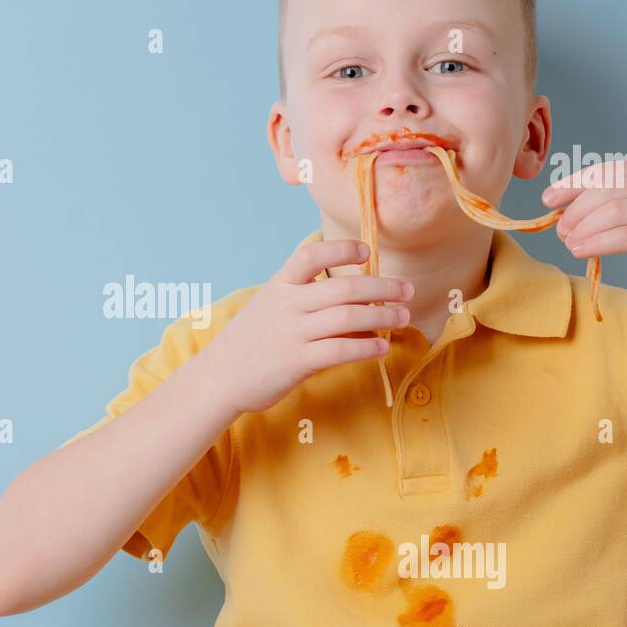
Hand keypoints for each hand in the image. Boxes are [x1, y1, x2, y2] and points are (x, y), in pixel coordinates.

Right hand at [198, 239, 412, 415]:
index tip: (367, 252)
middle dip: (381, 287)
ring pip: (347, 318)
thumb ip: (299, 293)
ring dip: (381, 316)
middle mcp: (287, 305)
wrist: (219, 376)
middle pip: (343, 288)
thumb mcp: (268, 304)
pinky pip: (340, 351)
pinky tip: (382, 348)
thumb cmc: (250, 341)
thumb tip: (347, 289)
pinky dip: (366, 348)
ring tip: (402, 317)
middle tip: (406, 291)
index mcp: (279, 285)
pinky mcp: (297, 362)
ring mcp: (292, 333)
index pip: (311, 255)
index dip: (341, 250)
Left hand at [543, 159, 626, 310]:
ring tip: (569, 243)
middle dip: (575, 211)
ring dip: (582, 229)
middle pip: (604, 191)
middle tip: (561, 231)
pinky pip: (624, 237)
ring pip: (612, 212)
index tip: (549, 199)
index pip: (606, 172)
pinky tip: (580, 251)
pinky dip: (596, 243)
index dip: (573, 184)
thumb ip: (615, 210)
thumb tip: (568, 212)